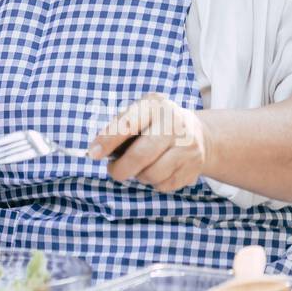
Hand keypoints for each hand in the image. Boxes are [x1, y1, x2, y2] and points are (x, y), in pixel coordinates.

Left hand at [90, 92, 209, 192]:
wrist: (198, 133)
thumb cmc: (156, 124)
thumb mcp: (140, 114)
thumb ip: (119, 128)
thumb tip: (96, 150)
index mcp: (155, 105)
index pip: (128, 124)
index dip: (108, 140)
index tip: (93, 154)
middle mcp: (174, 123)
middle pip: (141, 155)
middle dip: (121, 168)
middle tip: (113, 170)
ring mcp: (187, 146)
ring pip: (152, 173)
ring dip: (138, 176)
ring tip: (139, 167)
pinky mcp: (194, 166)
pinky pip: (165, 184)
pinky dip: (155, 182)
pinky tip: (158, 170)